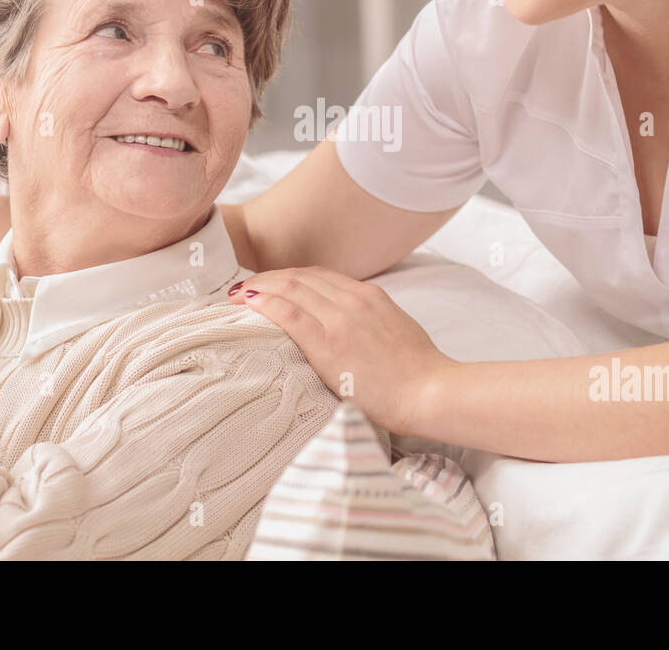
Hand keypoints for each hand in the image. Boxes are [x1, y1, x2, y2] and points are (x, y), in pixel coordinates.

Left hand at [227, 266, 455, 435]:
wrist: (430, 391)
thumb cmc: (418, 374)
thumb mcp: (396, 333)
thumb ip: (371, 324)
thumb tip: (354, 333)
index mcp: (370, 297)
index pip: (319, 276)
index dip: (290, 277)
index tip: (271, 285)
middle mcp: (353, 299)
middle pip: (300, 277)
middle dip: (269, 279)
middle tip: (245, 288)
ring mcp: (340, 319)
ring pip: (290, 288)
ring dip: (260, 287)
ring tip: (238, 295)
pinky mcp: (329, 343)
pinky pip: (289, 313)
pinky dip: (265, 303)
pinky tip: (248, 303)